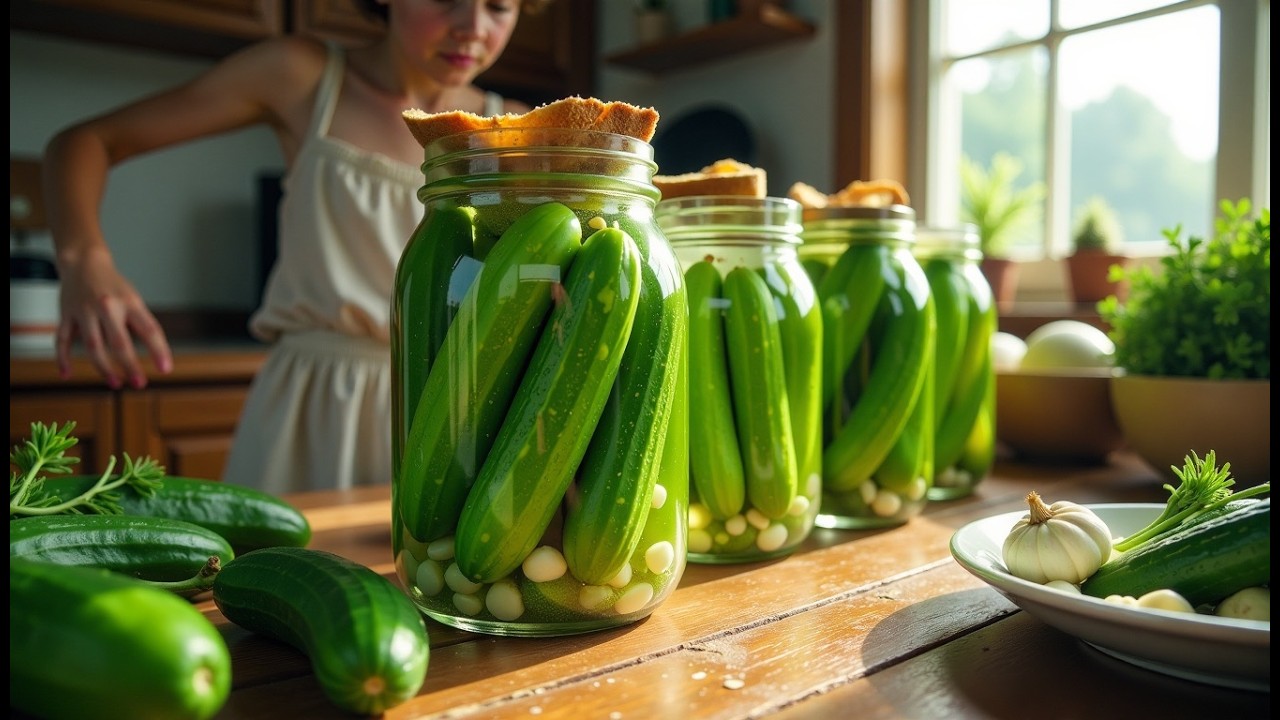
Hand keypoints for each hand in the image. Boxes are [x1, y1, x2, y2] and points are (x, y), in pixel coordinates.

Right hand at [56, 248, 172, 388]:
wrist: (83, 262)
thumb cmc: (113, 286)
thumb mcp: (133, 299)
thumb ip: (141, 324)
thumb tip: (157, 354)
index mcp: (130, 303)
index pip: (149, 329)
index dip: (159, 350)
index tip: (166, 369)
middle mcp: (107, 306)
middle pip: (119, 341)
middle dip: (130, 365)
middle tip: (140, 384)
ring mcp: (84, 311)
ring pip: (92, 345)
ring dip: (103, 367)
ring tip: (115, 383)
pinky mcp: (65, 314)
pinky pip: (61, 340)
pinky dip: (62, 358)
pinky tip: (67, 373)